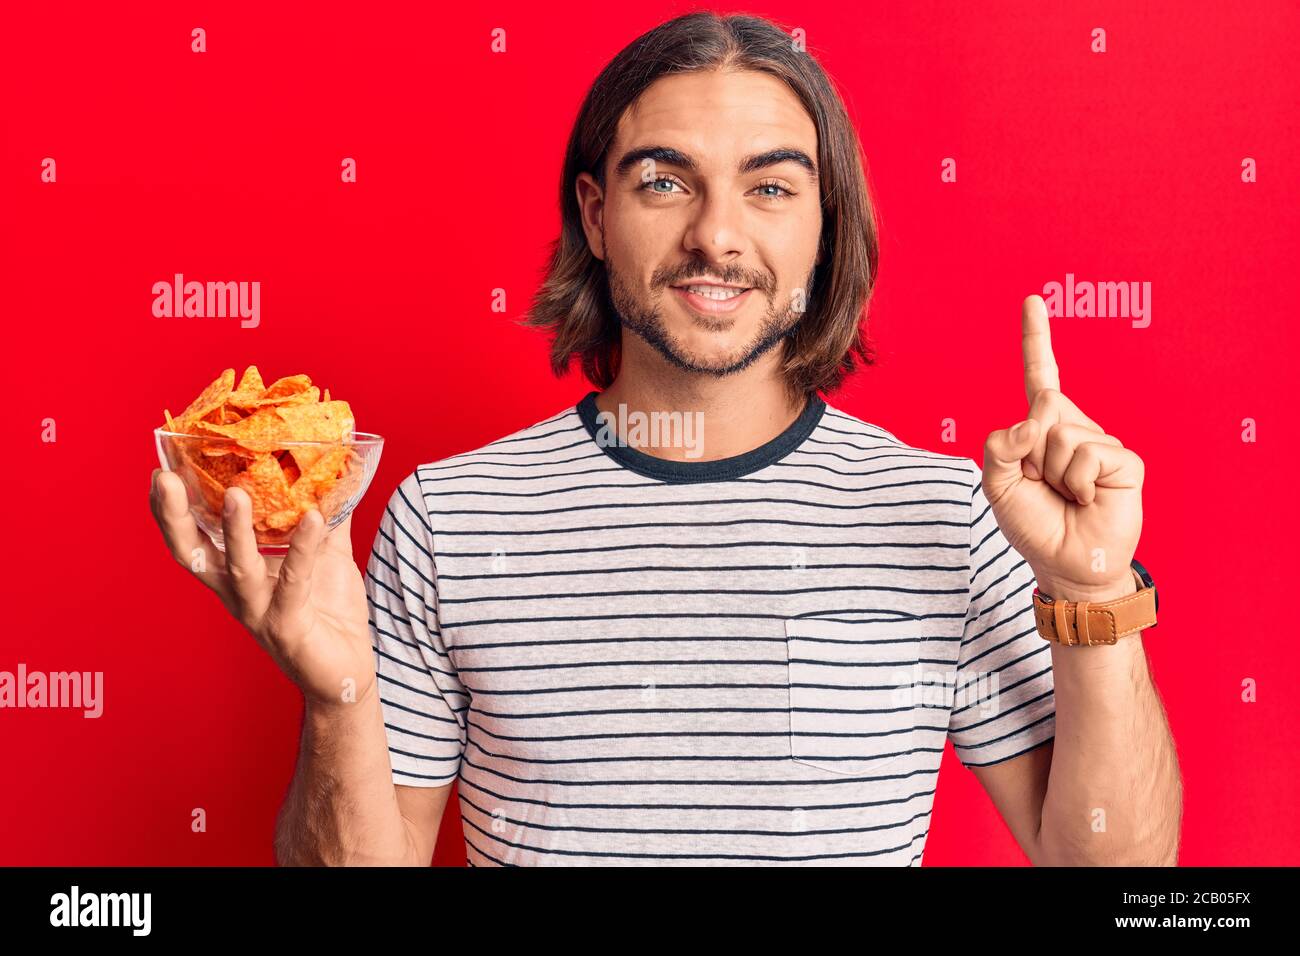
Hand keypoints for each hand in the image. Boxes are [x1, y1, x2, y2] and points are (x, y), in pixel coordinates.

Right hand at [150, 469, 374, 707]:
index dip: (171, 510)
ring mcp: (259, 612)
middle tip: (166, 478)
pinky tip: (312, 519)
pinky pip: (293, 583)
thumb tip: (336, 472)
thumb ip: (328, 517)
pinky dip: (302, 549)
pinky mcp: (288, 627)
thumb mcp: (326, 555)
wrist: (346, 674)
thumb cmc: (329, 612)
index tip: (160, 471)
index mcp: (234, 576)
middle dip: (174, 517)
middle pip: (192, 554)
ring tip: (237, 493)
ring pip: (238, 569)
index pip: (192, 540)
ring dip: (235, 531)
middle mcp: (236, 594)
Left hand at [981, 296, 1144, 601]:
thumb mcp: (997, 485)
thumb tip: (1032, 421)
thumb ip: (998, 447)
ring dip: (1052, 471)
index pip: (1039, 375)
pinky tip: (1086, 498)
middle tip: (1041, 484)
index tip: (1032, 301)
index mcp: (1042, 428)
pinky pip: (1086, 454)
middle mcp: (1074, 428)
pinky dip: (1075, 481)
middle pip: (1043, 405)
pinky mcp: (1125, 461)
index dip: (1036, 339)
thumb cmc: (1033, 526)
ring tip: (1065, 495)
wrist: (1067, 564)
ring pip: (1061, 433)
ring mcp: (1102, 443)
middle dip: (1030, 450)